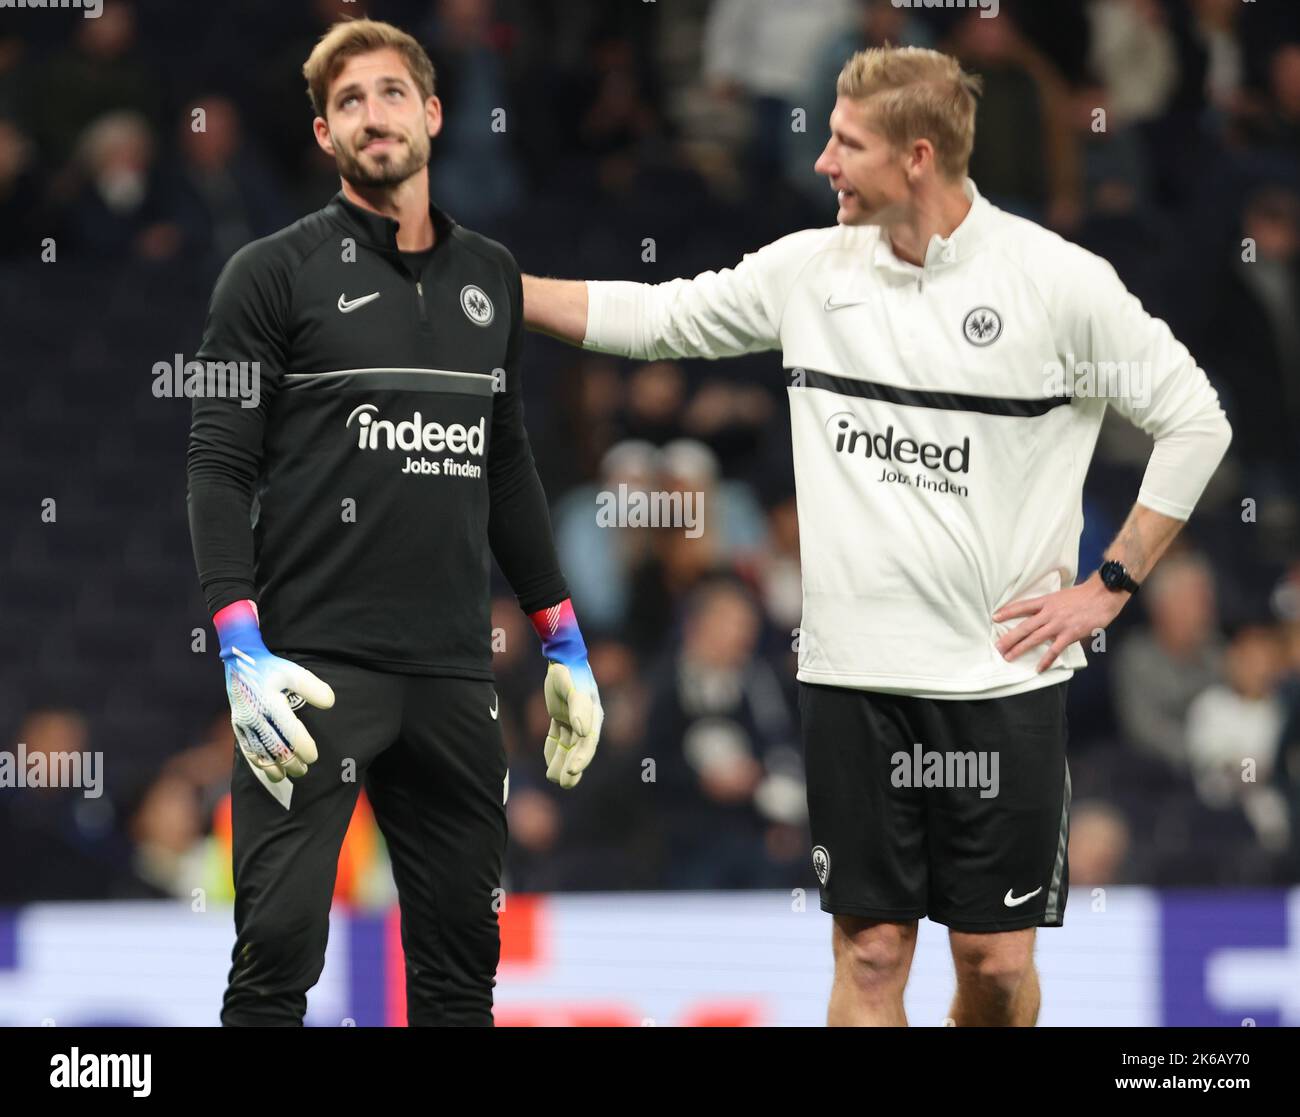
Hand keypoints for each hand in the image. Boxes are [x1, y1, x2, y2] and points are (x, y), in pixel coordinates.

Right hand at [215, 600, 334, 781]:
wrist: (239, 662)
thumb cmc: (270, 668)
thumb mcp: (293, 672)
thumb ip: (312, 687)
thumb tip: (330, 703)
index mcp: (270, 702)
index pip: (290, 732)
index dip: (303, 748)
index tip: (313, 756)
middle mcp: (254, 715)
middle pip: (275, 747)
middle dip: (291, 762)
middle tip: (304, 769)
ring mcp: (243, 723)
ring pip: (259, 753)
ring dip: (273, 768)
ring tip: (287, 775)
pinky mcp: (237, 726)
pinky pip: (247, 750)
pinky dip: (258, 764)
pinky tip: (269, 771)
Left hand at [542, 661, 602, 789]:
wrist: (562, 658)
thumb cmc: (569, 672)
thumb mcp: (573, 687)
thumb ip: (578, 708)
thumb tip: (582, 731)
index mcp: (592, 715)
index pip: (588, 742)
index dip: (582, 758)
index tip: (573, 771)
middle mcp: (585, 720)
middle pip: (579, 748)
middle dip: (572, 766)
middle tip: (564, 784)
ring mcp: (573, 720)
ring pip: (568, 746)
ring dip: (562, 762)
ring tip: (554, 779)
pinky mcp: (561, 717)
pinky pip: (557, 738)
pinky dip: (553, 751)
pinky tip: (548, 765)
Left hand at [993, 573, 1128, 671]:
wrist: (1103, 595)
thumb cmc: (1084, 595)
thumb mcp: (1061, 595)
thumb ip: (1051, 606)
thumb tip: (1042, 616)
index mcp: (1046, 601)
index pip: (1022, 606)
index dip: (1008, 611)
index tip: (995, 616)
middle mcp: (1049, 613)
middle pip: (1024, 626)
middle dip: (1009, 637)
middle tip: (997, 646)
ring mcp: (1059, 624)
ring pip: (1035, 638)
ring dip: (1020, 648)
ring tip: (1008, 656)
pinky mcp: (1070, 634)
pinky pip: (1055, 650)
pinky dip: (1046, 660)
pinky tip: (1038, 668)